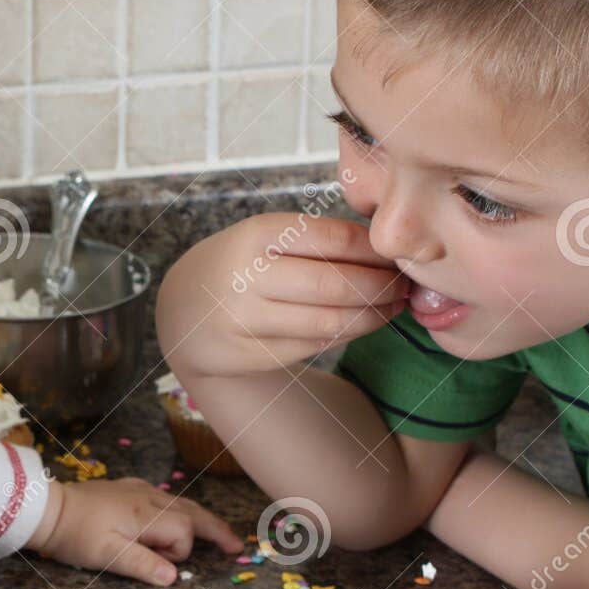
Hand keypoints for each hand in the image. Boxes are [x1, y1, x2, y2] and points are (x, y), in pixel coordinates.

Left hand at [29, 478, 242, 584]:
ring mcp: (138, 490)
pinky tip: (175, 516)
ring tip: (218, 533)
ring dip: (199, 519)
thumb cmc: (75, 535)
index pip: (183, 533)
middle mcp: (148, 497)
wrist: (47, 510)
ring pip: (180, 503)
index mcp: (146, 513)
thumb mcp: (107, 555)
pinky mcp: (127, 489)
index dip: (179, 552)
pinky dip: (179, 509)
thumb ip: (142, 564)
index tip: (161, 564)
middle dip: (215, 529)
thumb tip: (173, 576)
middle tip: (237, 547)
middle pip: (192, 512)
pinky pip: (163, 498)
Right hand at [157, 212, 411, 378]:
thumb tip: (394, 253)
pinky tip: (359, 324)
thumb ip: (320, 238)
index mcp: (256, 233)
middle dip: (382, 287)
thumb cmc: (242, 265)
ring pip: (329, 322)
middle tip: (405, 286)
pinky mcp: (247, 355)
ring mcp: (243, 319)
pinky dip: (346, 336)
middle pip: (337, 284)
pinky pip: (313, 347)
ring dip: (373, 317)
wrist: (183, 311)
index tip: (398, 256)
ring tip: (392, 307)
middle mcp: (245, 275)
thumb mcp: (266, 235)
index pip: (336, 239)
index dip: (378, 251)